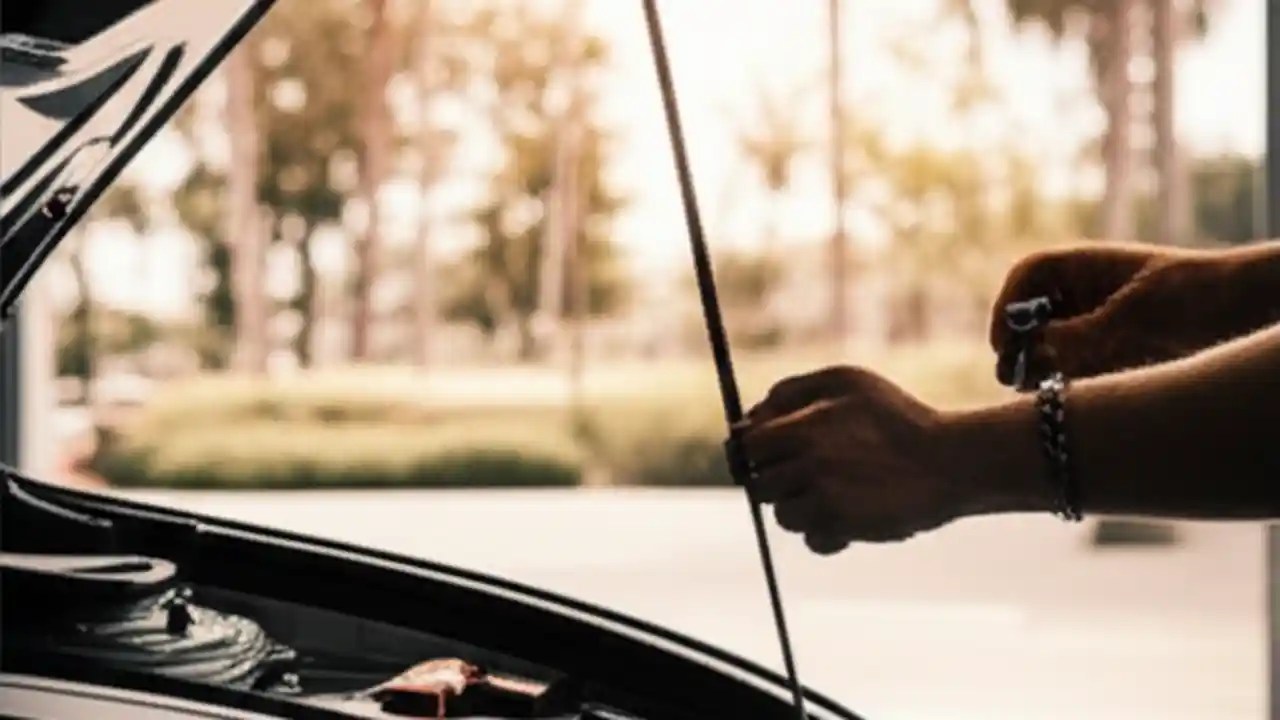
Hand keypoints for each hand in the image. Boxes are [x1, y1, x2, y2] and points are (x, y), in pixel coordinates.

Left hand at [740, 366, 967, 553]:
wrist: (951, 461)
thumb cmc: (896, 417)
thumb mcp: (846, 381)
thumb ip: (791, 391)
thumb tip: (750, 417)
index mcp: (803, 426)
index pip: (748, 445)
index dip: (757, 451)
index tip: (772, 455)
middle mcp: (808, 463)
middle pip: (760, 485)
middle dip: (778, 482)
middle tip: (810, 475)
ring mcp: (824, 498)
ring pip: (784, 516)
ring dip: (803, 509)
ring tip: (839, 493)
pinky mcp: (844, 527)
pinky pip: (813, 540)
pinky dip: (827, 536)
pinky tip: (852, 516)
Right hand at [990, 243, 1235, 385]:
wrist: (1245, 313)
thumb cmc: (1196, 295)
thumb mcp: (1138, 313)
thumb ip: (1085, 332)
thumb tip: (1039, 350)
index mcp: (1088, 267)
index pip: (1030, 274)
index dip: (1009, 303)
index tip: (1004, 338)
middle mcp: (1084, 295)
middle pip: (1028, 313)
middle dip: (1015, 342)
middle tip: (1009, 372)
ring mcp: (1093, 326)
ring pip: (1043, 346)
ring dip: (1031, 367)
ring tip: (1032, 388)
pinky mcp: (1105, 359)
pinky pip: (1067, 372)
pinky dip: (1055, 384)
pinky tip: (1057, 396)